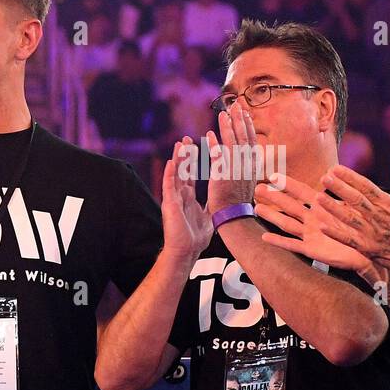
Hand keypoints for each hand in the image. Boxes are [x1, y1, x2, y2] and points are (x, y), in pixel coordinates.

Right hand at [161, 136, 211, 261]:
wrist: (187, 251)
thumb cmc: (195, 237)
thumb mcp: (207, 216)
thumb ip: (211, 204)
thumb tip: (220, 198)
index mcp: (187, 197)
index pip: (189, 174)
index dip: (191, 160)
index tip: (194, 146)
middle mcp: (179, 195)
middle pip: (181, 170)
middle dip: (184, 154)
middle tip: (186, 138)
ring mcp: (173, 198)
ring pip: (174, 174)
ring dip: (177, 159)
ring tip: (179, 144)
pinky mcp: (170, 204)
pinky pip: (169, 186)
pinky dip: (169, 173)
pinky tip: (170, 162)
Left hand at [205, 102, 259, 213]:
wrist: (235, 216)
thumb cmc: (240, 200)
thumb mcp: (249, 178)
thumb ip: (249, 163)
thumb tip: (251, 151)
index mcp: (252, 164)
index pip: (250, 139)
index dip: (247, 125)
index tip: (244, 111)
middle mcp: (246, 165)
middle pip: (243, 137)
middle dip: (240, 120)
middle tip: (236, 104)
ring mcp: (235, 170)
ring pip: (232, 144)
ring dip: (228, 128)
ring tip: (223, 114)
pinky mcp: (224, 176)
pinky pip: (219, 158)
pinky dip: (215, 146)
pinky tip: (210, 135)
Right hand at [253, 173, 371, 271]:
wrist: (368, 252)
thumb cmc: (361, 228)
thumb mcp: (354, 207)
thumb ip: (343, 191)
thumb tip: (332, 172)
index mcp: (323, 208)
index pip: (302, 192)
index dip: (289, 184)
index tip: (273, 175)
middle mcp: (313, 220)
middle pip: (290, 206)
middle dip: (274, 197)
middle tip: (257, 189)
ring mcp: (310, 235)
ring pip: (287, 223)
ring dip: (272, 216)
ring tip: (257, 208)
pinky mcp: (312, 250)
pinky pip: (292, 245)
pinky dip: (279, 241)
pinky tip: (264, 237)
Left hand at [309, 160, 389, 273]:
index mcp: (388, 203)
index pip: (366, 186)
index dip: (350, 177)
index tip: (335, 168)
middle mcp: (378, 217)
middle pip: (355, 199)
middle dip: (339, 188)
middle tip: (324, 177)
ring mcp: (372, 233)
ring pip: (349, 218)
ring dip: (333, 208)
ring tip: (318, 198)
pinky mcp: (368, 248)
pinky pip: (349, 240)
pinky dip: (336, 234)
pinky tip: (322, 226)